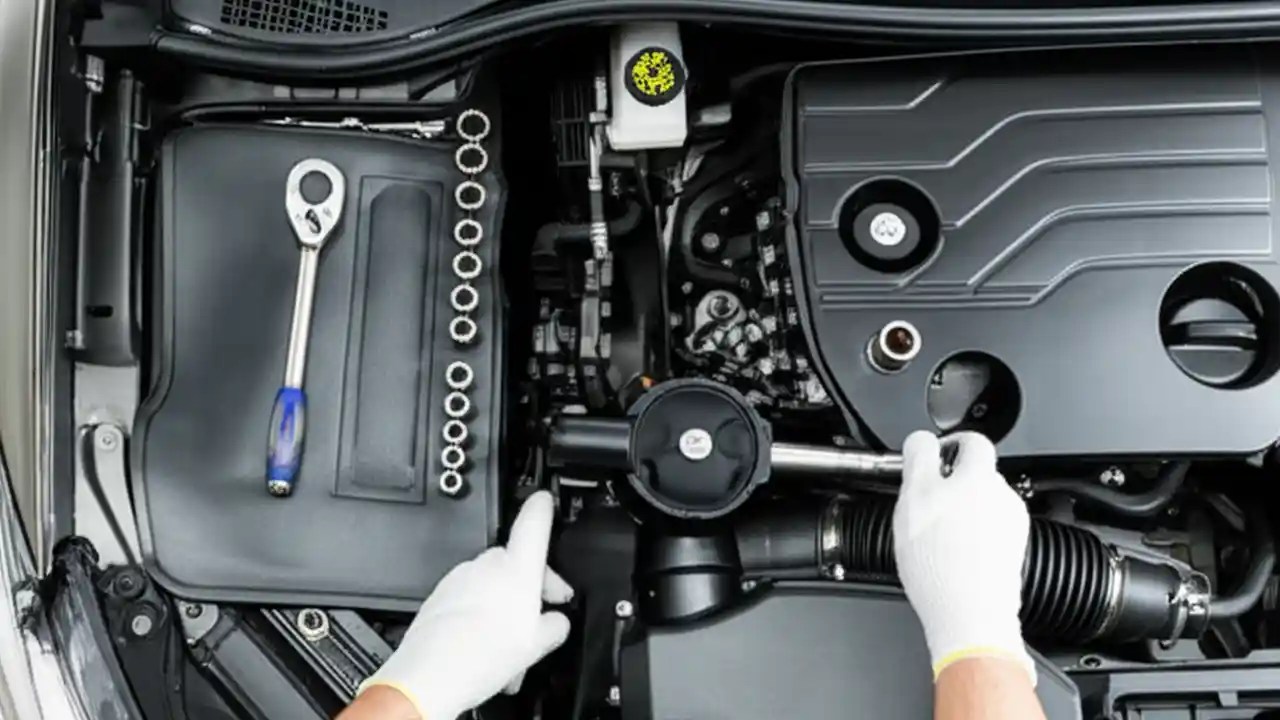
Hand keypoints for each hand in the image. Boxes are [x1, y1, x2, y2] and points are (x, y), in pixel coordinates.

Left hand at [359, 491, 573, 718]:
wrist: (431, 674)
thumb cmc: (482, 655)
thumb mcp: (537, 644)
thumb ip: (555, 625)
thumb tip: (556, 623)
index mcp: (517, 568)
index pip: (533, 523)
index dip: (543, 507)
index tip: (545, 499)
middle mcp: (487, 566)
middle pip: (516, 562)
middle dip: (532, 587)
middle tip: (541, 615)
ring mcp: (461, 578)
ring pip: (493, 584)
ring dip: (506, 606)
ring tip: (511, 645)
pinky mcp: (442, 595)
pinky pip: (470, 598)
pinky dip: (482, 615)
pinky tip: (487, 646)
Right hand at [893, 431, 1034, 683]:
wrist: (970, 613)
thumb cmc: (940, 563)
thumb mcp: (912, 498)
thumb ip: (918, 460)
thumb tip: (920, 441)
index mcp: (978, 476)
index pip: (969, 440)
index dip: (945, 444)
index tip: (930, 456)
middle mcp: (1001, 495)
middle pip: (977, 472)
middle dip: (953, 480)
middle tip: (929, 496)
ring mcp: (1010, 523)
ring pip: (982, 502)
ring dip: (963, 508)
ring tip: (937, 532)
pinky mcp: (1011, 549)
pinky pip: (989, 529)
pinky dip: (972, 533)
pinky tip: (952, 551)